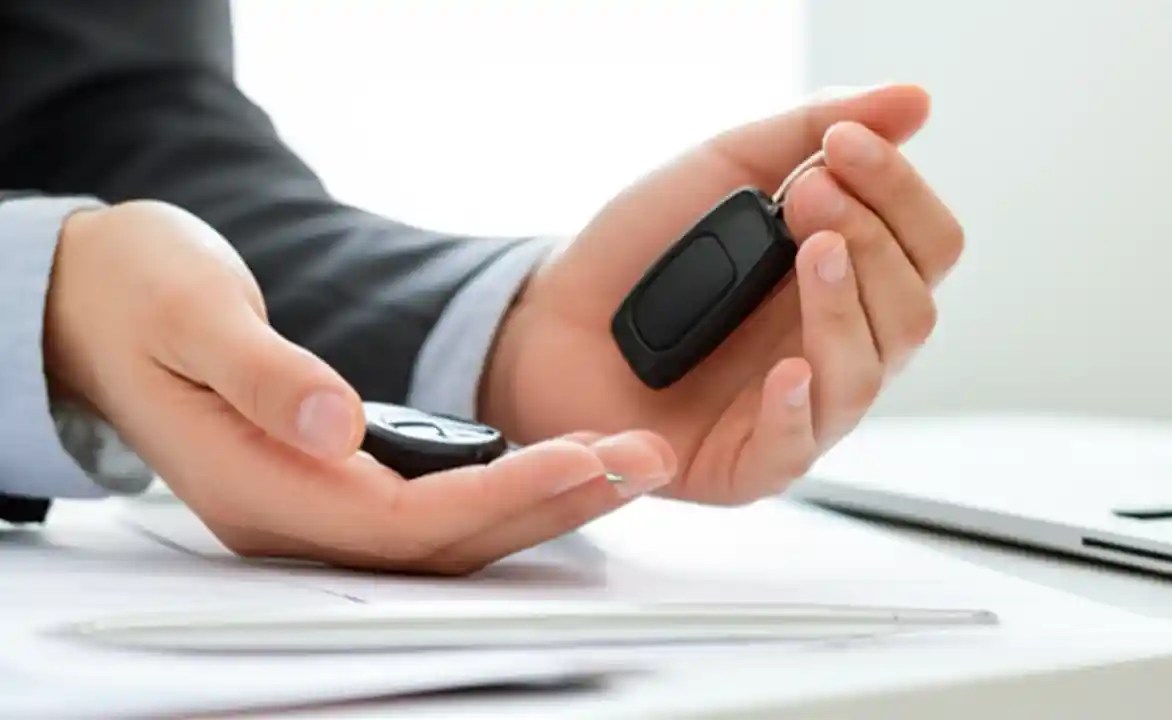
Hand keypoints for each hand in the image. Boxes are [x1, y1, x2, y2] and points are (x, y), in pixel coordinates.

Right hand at [45, 201, 673, 572]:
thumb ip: (262, 375)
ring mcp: (312, 507)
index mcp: (257, 487)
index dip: (501, 497)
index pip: (403, 522)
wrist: (97, 303)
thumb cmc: (138, 295)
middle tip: (640, 462)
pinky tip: (558, 467)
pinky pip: (433, 510)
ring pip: (446, 534)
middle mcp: (292, 517)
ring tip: (623, 464)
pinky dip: (504, 491)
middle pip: (443, 543)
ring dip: (541, 503)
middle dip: (550, 506)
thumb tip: (333, 422)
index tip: (582, 458)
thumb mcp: (190, 314)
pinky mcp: (332, 484)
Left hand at [483, 84, 963, 503]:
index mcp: (846, 281)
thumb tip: (913, 99)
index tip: (843, 144)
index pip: (926, 247)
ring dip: (845, 304)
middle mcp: (835, 348)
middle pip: (911, 313)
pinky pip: (796, 449)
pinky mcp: (744, 462)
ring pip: (866, 374)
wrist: (551, 313)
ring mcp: (796, 409)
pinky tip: (786, 370)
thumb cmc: (641, 248)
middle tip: (807, 194)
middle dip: (871, 240)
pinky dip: (797, 407)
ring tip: (810, 249)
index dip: (900, 192)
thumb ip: (812, 130)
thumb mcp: (725, 168)